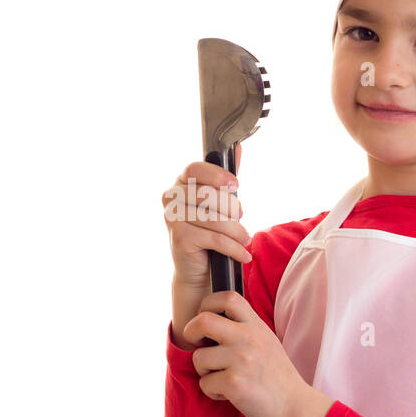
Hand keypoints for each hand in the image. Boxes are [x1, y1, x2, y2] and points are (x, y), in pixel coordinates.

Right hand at [162, 142, 250, 291]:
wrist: (196, 269)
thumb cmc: (208, 232)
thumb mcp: (218, 202)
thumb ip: (225, 177)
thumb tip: (237, 148)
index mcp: (179, 183)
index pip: (195, 168)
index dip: (216, 175)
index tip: (234, 185)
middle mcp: (170, 197)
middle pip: (207, 194)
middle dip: (231, 208)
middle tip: (240, 218)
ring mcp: (171, 218)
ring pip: (214, 218)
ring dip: (236, 231)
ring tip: (245, 239)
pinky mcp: (179, 238)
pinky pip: (215, 238)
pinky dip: (234, 248)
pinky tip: (243, 253)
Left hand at [179, 287, 314, 416]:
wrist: (295, 406)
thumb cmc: (276, 376)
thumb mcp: (266, 341)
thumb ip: (244, 328)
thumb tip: (210, 318)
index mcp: (255, 325)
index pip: (227, 297)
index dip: (207, 304)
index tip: (204, 318)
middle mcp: (248, 338)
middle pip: (203, 321)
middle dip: (190, 332)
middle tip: (196, 344)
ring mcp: (241, 360)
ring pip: (199, 358)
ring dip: (204, 371)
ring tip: (222, 378)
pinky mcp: (234, 383)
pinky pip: (204, 383)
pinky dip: (212, 392)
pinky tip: (229, 394)